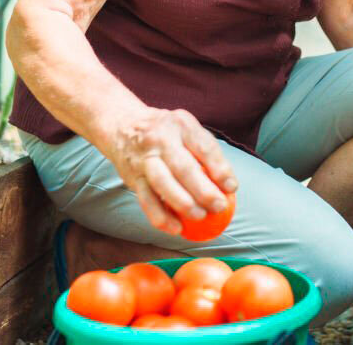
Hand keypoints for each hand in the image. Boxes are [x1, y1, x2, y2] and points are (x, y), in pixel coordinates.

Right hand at [100, 107, 237, 235]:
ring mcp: (144, 159)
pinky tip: (175, 228)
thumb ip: (205, 151)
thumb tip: (228, 185)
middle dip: (203, 190)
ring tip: (200, 216)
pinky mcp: (132, 177)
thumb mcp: (186, 127)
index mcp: (181, 124)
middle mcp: (161, 139)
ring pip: (163, 184)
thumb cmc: (166, 131)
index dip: (219, 168)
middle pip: (183, 167)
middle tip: (219, 207)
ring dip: (182, 203)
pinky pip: (146, 199)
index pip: (204, 147)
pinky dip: (160, 216)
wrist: (121, 124)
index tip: (231, 187)